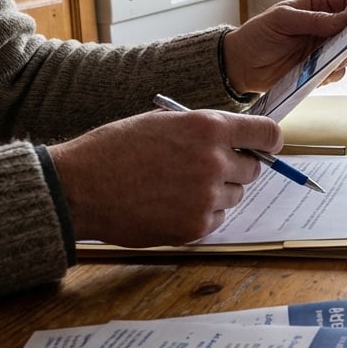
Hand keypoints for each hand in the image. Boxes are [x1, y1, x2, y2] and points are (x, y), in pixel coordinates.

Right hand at [48, 108, 281, 246]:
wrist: (78, 188)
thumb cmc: (115, 149)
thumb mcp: (162, 121)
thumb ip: (203, 129)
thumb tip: (236, 138)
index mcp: (208, 128)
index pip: (267, 133)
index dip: (268, 140)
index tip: (265, 146)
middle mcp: (214, 161)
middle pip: (253, 168)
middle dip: (236, 167)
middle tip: (205, 168)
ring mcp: (206, 197)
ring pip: (234, 196)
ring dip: (217, 192)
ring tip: (178, 186)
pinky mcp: (195, 226)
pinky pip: (217, 219)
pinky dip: (201, 214)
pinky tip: (171, 205)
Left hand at [222, 0, 346, 92]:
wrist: (241, 65)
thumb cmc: (258, 34)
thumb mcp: (282, 19)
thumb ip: (313, 19)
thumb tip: (343, 19)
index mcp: (318, 7)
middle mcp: (325, 28)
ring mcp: (323, 50)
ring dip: (344, 55)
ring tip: (330, 56)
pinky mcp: (319, 71)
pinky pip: (337, 72)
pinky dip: (333, 72)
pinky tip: (319, 71)